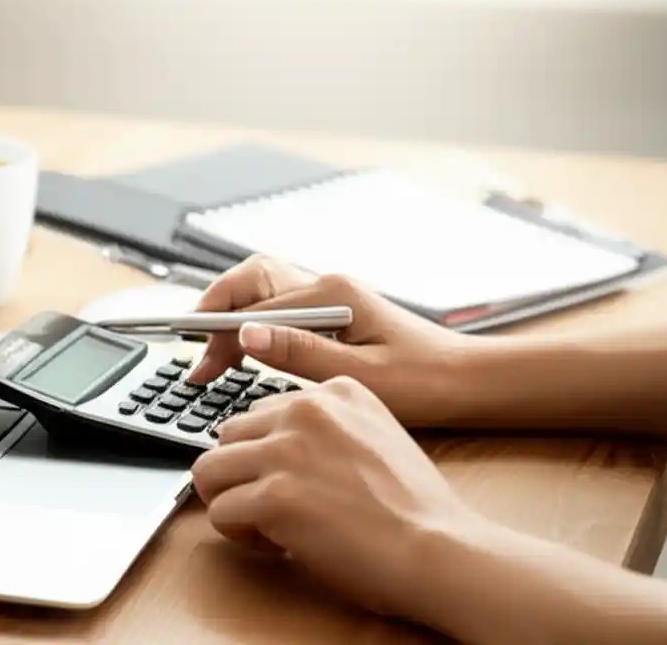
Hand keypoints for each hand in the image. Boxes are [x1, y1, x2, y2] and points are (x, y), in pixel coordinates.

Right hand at [190, 255, 471, 425]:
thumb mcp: (358, 377)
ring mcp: (330, 297)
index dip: (219, 332)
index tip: (200, 364)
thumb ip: (300, 354)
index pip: (256, 303)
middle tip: (201, 363)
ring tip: (213, 362)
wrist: (466, 382)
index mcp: (332, 295)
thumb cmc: (424, 383)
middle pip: (251, 282)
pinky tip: (245, 358)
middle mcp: (328, 285)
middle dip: (216, 315)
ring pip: (261, 291)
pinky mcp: (333, 313)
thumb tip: (247, 337)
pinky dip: (253, 328)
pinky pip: (278, 308)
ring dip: (232, 319)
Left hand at [191, 376, 486, 619]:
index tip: (296, 483)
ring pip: (211, 469)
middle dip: (243, 474)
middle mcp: (306, 408)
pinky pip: (220, 511)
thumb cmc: (414, 510)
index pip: (263, 412)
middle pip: (230, 434)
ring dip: (232, 501)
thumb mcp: (376, 436)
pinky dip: (239, 533)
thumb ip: (327, 430)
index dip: (270, 454)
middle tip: (274, 508)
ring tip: (268, 526)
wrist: (439, 549)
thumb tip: (274, 449)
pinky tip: (277, 543)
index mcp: (335, 391)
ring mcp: (288, 449)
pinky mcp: (275, 493)